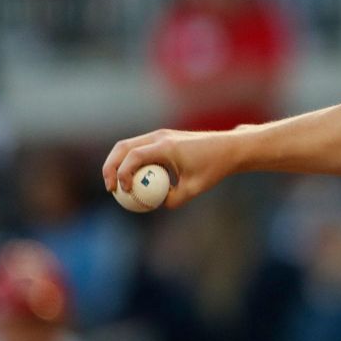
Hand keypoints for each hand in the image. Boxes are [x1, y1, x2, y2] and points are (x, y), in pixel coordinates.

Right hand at [102, 128, 238, 208]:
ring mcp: (160, 135)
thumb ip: (174, 199)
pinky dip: (130, 162)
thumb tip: (156, 205)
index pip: (134, 156)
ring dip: (117, 163)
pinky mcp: (163, 139)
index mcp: (167, 146)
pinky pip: (139, 148)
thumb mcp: (195, 188)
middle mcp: (160, 137)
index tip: (126, 191)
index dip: (123, 174)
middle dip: (110, 167)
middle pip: (122, 147)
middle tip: (111, 189)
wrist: (230, 148)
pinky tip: (133, 180)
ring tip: (117, 186)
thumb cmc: (214, 167)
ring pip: (128, 146)